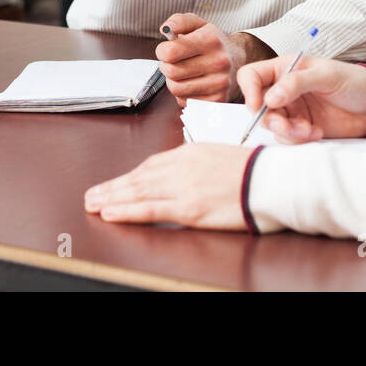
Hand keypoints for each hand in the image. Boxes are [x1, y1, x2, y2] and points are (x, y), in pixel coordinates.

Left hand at [84, 143, 250, 229]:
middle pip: (139, 177)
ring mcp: (183, 187)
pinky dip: (126, 210)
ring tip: (93, 203)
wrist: (273, 179)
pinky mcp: (188, 207)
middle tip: (92, 194)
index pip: (153, 164)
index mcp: (191, 152)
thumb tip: (193, 174)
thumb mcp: (224, 156)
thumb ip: (202, 164)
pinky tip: (110, 212)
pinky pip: (149, 209)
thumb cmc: (257, 169)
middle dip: (113, 186)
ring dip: (112, 197)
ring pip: (138, 192)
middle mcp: (182, 166)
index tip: (117, 182)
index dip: (131, 175)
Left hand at [156, 13, 273, 105]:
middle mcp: (219, 62)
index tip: (166, 49)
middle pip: (172, 72)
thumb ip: (179, 21)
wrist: (238, 59)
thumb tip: (166, 29)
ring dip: (173, 81)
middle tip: (173, 62)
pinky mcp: (218, 99)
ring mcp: (220, 83)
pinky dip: (183, 94)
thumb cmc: (213, 42)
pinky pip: (185, 101)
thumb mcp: (198, 24)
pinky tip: (192, 83)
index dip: (162, 50)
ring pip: (176, 89)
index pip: (170, 52)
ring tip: (183, 72)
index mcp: (211, 40)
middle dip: (166, 66)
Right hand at [236, 55, 365, 142]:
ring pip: (272, 125)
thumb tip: (270, 97)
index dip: (249, 91)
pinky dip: (298, 140)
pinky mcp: (300, 128)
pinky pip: (286, 138)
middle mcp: (283, 89)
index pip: (252, 76)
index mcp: (285, 69)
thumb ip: (297, 82)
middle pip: (258, 106)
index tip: (260, 106)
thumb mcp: (327, 75)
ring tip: (310, 130)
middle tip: (291, 125)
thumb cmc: (353, 81)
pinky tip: (316, 133)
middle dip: (272, 119)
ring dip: (288, 132)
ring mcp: (291, 110)